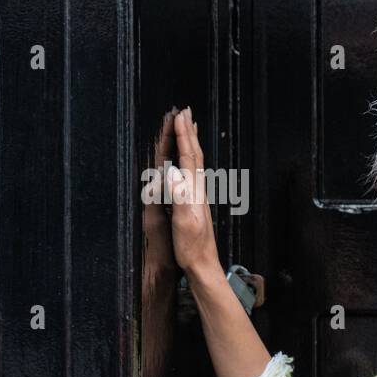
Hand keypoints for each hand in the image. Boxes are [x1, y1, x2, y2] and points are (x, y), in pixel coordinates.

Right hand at [163, 107, 224, 278]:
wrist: (203, 265)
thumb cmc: (192, 247)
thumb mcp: (184, 222)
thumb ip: (180, 197)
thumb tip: (172, 173)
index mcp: (194, 191)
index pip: (188, 157)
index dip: (183, 135)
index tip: (179, 115)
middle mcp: (198, 190)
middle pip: (194, 155)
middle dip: (188, 132)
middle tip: (185, 111)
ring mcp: (197, 197)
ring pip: (193, 163)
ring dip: (189, 142)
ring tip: (188, 128)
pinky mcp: (194, 204)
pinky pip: (190, 174)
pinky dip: (186, 160)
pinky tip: (185, 162)